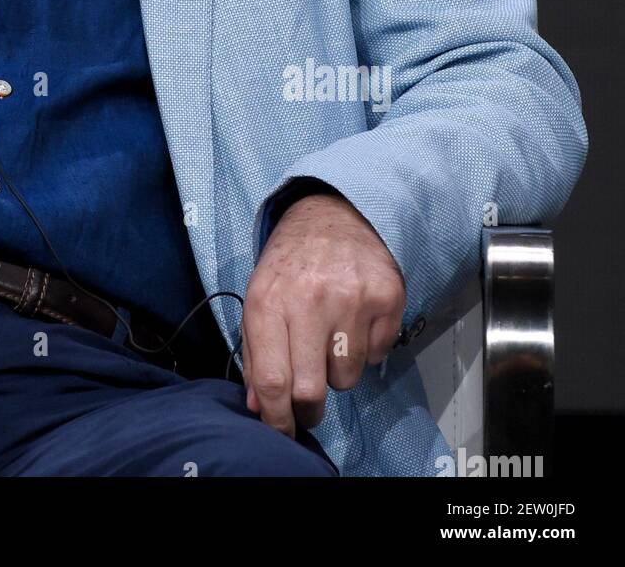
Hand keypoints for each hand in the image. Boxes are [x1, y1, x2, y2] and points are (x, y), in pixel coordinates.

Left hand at [240, 192, 404, 438]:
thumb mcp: (259, 297)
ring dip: (337, 371)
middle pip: (312, 391)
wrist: (332, 212)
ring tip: (330, 337)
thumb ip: (255, 353)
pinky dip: (365, 348)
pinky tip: (354, 319)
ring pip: (347, 378)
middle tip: (308, 404)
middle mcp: (309, 300)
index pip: (272, 381)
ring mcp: (351, 299)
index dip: (277, 418)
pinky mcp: (386, 298)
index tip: (282, 430)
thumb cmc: (290, 261)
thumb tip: (259, 406)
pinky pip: (378, 355)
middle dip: (308, 409)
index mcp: (269, 302)